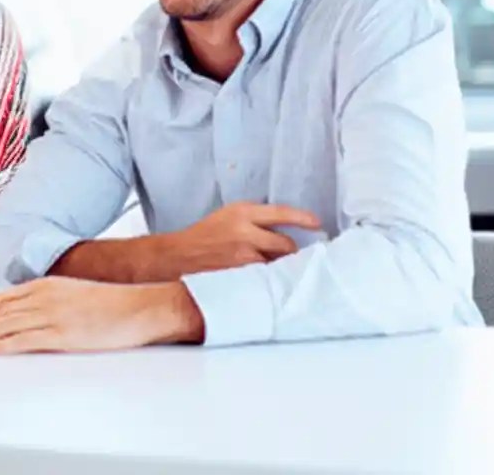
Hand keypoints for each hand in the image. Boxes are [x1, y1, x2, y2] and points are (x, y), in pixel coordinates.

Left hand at [0, 277, 202, 354]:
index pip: (6, 298)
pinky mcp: (59, 333)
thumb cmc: (115, 305)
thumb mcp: (77, 294)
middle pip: (0, 312)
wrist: (140, 307)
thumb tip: (38, 316)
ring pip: (4, 325)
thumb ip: (55, 300)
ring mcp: (51, 314)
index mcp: (49, 284)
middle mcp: (44, 296)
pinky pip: (19, 340)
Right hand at [133, 202, 317, 280]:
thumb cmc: (202, 236)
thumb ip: (252, 220)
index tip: (317, 223)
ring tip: (275, 270)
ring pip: (277, 263)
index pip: (281, 213)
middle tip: (289, 257)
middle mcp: (245, 231)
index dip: (303, 218)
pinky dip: (267, 279)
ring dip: (280, 267)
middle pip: (286, 243)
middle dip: (290, 252)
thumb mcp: (226, 217)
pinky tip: (264, 281)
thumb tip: (280, 231)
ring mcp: (243, 255)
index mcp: (242, 213)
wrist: (177, 255)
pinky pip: (264, 277)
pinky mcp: (240, 274)